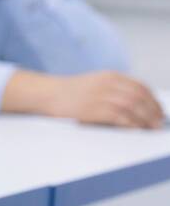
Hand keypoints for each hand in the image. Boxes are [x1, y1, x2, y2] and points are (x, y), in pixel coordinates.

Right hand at [44, 71, 163, 127]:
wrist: (47, 94)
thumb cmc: (69, 92)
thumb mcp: (94, 84)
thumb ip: (113, 89)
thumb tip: (136, 104)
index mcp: (110, 76)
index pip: (140, 87)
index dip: (153, 100)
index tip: (159, 111)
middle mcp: (107, 84)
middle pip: (139, 97)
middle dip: (153, 111)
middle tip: (159, 122)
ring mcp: (100, 96)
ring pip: (133, 107)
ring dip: (146, 118)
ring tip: (152, 128)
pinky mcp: (93, 109)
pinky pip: (120, 117)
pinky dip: (132, 123)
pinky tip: (136, 129)